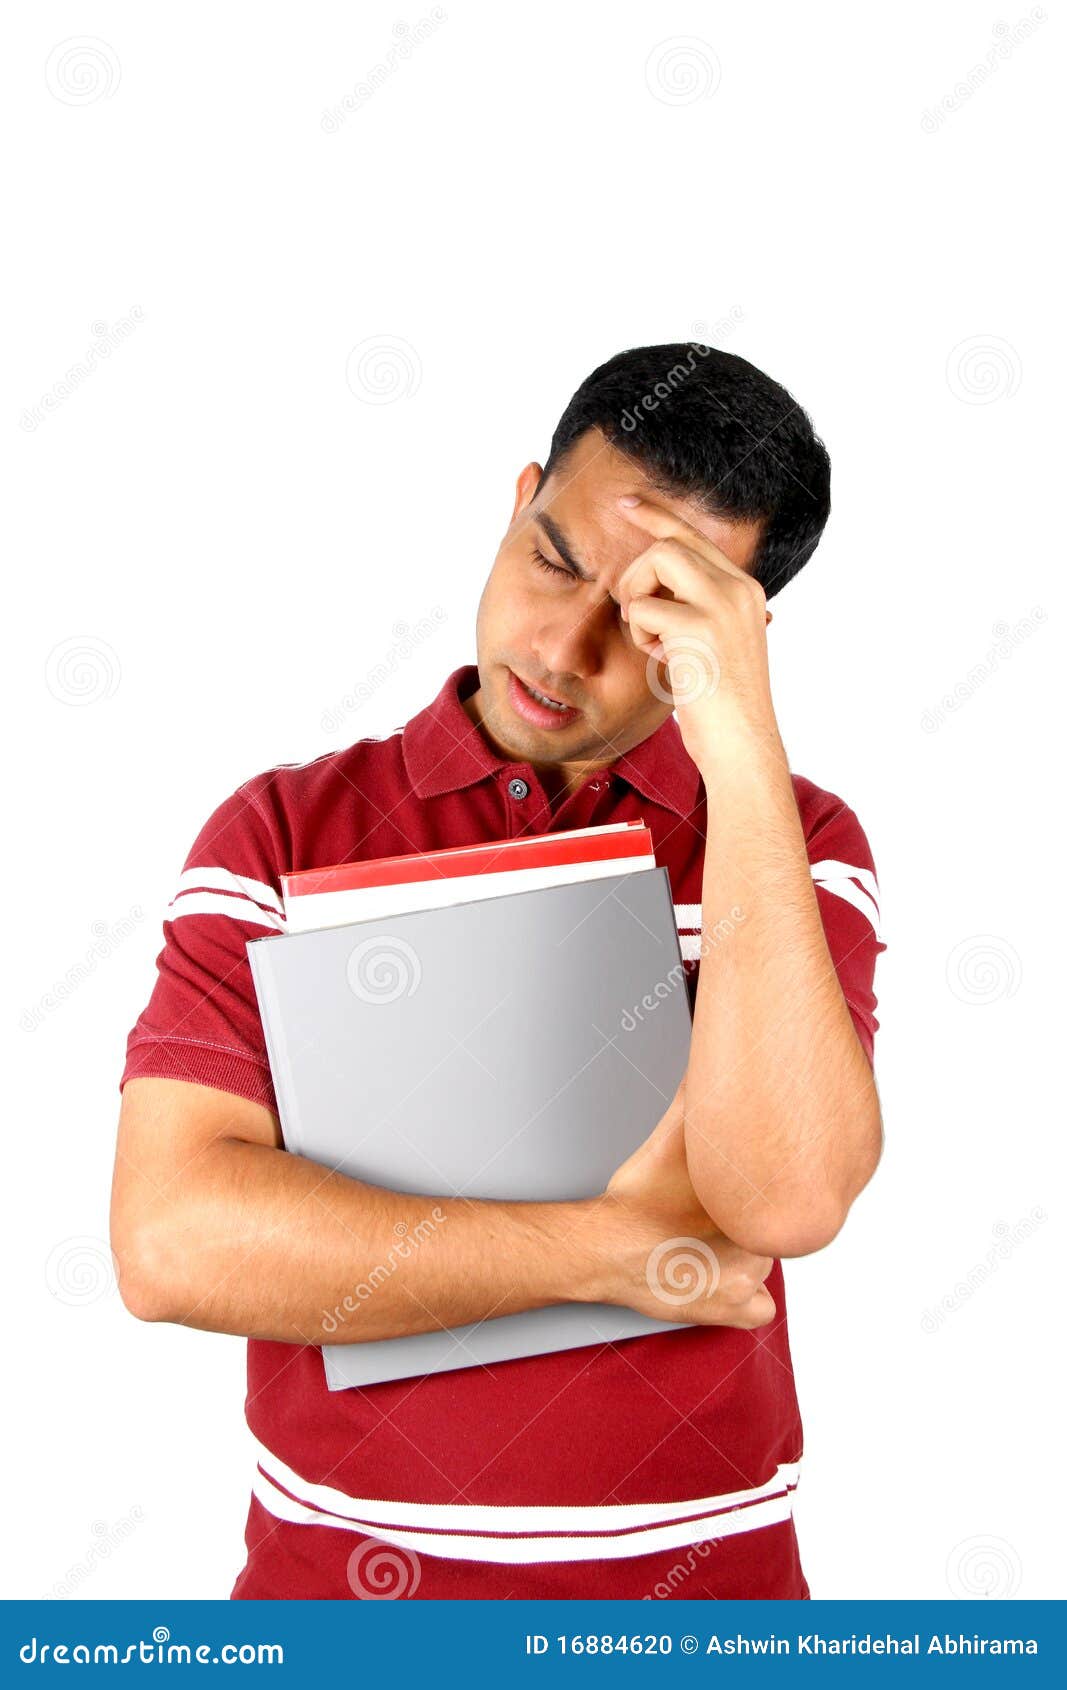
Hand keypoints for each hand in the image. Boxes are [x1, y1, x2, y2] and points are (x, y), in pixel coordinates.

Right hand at [595, 1074, 775, 1329]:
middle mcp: (757, 1246)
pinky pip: (759, 1310)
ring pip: (764, 1266)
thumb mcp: (670, 1138)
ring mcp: (744, 1283)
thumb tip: (705, 1065)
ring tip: (705, 1243)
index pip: (778, 1196)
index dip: (755, 1192)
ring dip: (743, 1256)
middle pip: (768, 1228)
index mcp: (750, 1207)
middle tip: (709, 1216)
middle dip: (746, 1221)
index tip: (734, 1193)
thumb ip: (692, 1103)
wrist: (604, 1249)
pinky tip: (716, 1280)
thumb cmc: (636, 1197)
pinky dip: (744, 1301)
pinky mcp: (729, 1312)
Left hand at [615, 494, 780, 770]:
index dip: (658, 515)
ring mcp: (723, 604)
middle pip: (670, 543)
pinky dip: (640, 635)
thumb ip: (695, 610)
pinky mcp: (700, 627)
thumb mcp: (715, 646)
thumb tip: (656, 591)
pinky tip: (662, 661)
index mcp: (745, 590)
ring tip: (653, 641)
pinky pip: (643, 609)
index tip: (627, 503)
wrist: (742, 746)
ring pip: (656, 560)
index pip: (695, 536)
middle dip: (636, 575)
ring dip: (637, 599)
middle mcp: (739, 589)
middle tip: (636, 615)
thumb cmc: (720, 708)